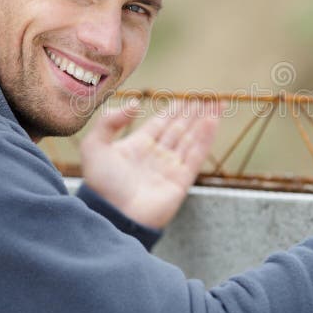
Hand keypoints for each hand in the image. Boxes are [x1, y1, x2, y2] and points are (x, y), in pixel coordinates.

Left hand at [80, 99, 221, 228]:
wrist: (112, 215)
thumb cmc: (100, 185)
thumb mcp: (94, 146)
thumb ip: (109, 121)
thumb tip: (134, 103)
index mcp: (137, 146)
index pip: (161, 123)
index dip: (175, 109)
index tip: (187, 97)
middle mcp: (156, 155)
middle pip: (180, 128)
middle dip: (195, 112)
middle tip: (209, 96)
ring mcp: (170, 168)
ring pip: (191, 138)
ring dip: (205, 121)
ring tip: (218, 104)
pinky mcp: (181, 181)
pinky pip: (196, 155)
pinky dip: (205, 138)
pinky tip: (213, 122)